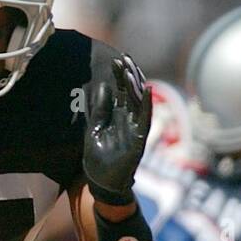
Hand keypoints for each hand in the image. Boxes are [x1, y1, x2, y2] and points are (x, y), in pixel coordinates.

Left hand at [82, 56, 150, 205]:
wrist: (101, 182)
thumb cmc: (99, 157)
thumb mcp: (94, 129)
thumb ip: (100, 110)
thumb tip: (104, 86)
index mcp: (118, 117)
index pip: (120, 92)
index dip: (119, 77)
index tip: (116, 59)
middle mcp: (129, 121)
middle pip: (130, 94)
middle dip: (128, 77)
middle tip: (125, 57)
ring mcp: (135, 130)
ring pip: (138, 105)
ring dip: (136, 87)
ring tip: (132, 71)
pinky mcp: (138, 141)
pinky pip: (144, 121)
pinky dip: (146, 106)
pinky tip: (146, 91)